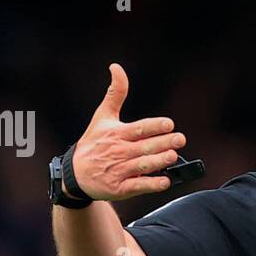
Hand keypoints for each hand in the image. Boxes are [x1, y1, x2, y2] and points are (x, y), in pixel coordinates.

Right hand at [69, 63, 185, 200]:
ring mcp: (119, 170)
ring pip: (142, 166)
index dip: (154, 126)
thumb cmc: (93, 143)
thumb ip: (115, 94)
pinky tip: (165, 181)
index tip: (169, 124)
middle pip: (144, 147)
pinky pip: (138, 186)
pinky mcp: (120, 188)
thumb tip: (117, 67)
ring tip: (173, 156)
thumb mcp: (102, 117)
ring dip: (158, 161)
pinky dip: (152, 184)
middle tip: (180, 139)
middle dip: (163, 143)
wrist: (76, 174)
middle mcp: (118, 151)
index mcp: (116, 133)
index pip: (138, 128)